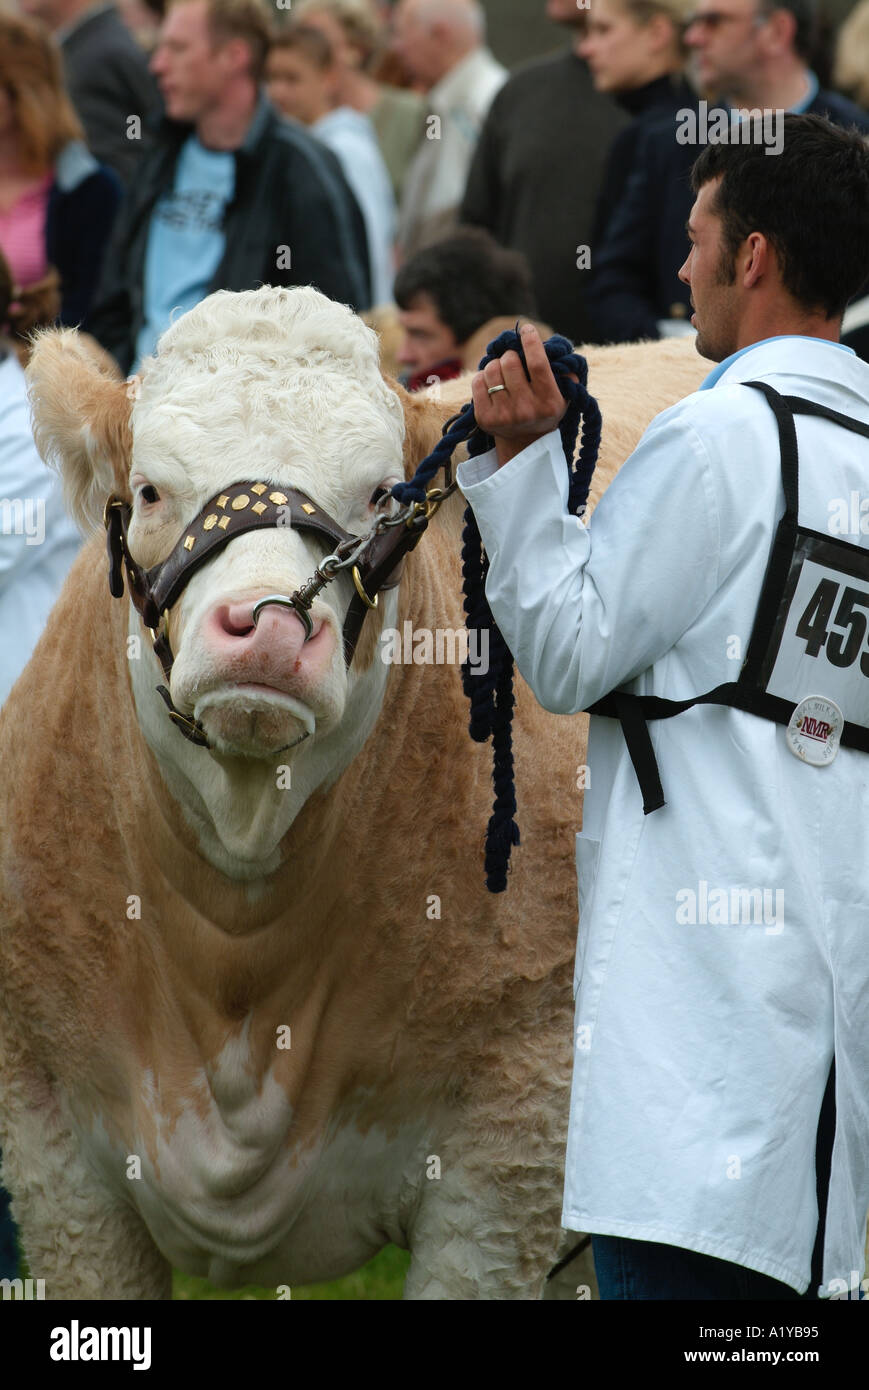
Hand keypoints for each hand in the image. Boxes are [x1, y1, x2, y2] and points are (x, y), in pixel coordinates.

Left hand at [471, 323, 574, 466]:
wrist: (525, 443)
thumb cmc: (545, 409)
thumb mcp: (563, 395)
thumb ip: (566, 373)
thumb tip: (557, 349)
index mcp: (549, 402)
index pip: (538, 364)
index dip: (531, 341)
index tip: (527, 329)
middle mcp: (526, 410)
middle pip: (510, 362)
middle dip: (511, 354)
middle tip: (514, 360)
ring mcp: (504, 416)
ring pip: (492, 369)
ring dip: (496, 365)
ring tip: (503, 373)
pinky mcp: (485, 419)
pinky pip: (477, 381)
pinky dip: (483, 377)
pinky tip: (492, 384)